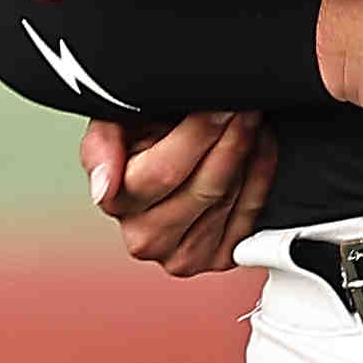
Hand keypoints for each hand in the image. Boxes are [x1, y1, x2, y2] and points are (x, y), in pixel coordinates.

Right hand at [81, 111, 275, 275]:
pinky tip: (257, 146)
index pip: (166, 172)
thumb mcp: (111, 123)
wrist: (159, 159)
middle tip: (242, 105)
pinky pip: (252, 211)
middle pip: (206, 187)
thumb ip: (100, 147)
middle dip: (231, 138)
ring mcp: (184, 255)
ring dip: (249, 151)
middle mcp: (147, 239)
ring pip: (231, 197)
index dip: (199, 134)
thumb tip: (104, 187)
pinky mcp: (219, 257)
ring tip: (249, 119)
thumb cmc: (138, 138)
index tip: (218, 105)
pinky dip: (262, 173)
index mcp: (117, 204)